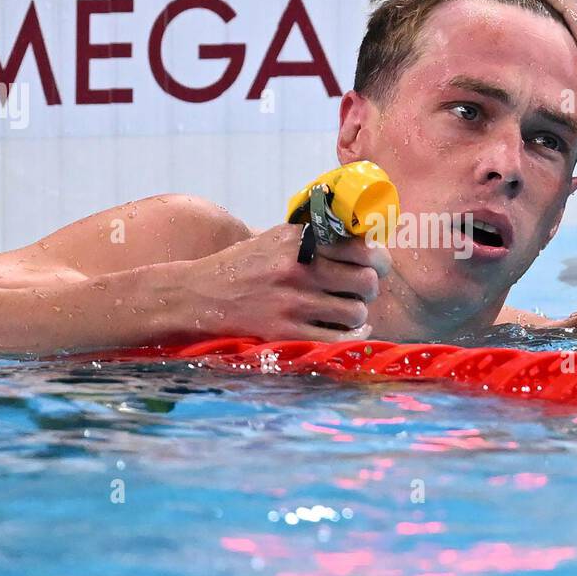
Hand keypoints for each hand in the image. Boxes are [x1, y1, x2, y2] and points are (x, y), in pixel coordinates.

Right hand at [187, 225, 391, 341]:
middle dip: (369, 287)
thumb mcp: (276, 238)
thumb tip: (364, 240)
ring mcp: (292, 302)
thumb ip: (315, 236)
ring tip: (346, 310)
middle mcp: (299, 268)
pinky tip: (348, 330)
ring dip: (357, 313)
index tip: (377, 265)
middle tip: (361, 290)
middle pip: (365, 281)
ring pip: (356, 312)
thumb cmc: (244, 265)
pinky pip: (338, 339)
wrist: (198, 294)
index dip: (377, 259)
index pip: (360, 247)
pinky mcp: (285, 332)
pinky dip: (352, 336)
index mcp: (300, 240)